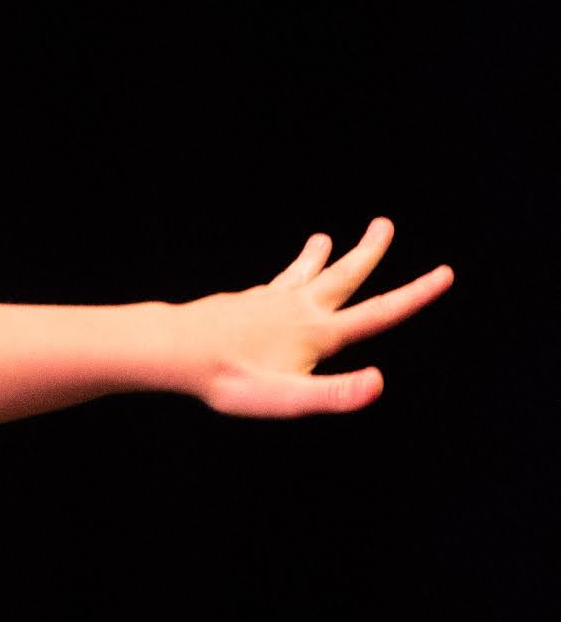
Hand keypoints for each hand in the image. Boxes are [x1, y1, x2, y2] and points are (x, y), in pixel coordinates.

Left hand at [180, 218, 454, 417]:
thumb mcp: (289, 398)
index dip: (415, 295)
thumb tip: (379, 383)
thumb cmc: (232, 379)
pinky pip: (273, 285)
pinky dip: (284, 277)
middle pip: (344, 275)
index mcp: (319, 332)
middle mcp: (300, 308)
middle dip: (368, 252)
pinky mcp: (245, 303)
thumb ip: (335, 394)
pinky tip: (277, 283)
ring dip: (321, 256)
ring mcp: (271, 301)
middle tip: (383, 223)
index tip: (445, 272)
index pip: (379, 312)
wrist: (177, 350)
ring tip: (324, 238)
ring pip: (305, 273)